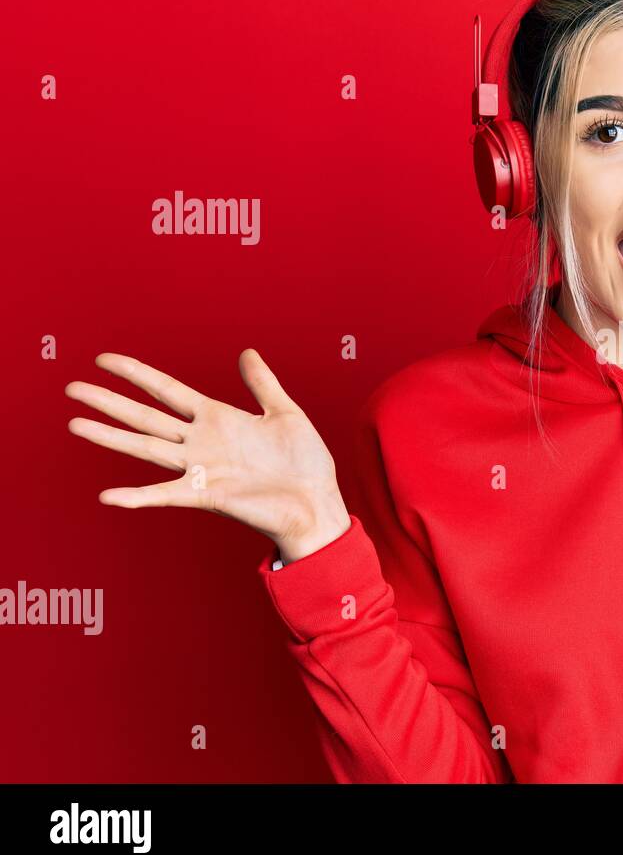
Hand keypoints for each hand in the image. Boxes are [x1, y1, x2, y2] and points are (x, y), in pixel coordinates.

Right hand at [66, 349, 350, 562]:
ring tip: (75, 423)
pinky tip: (109, 496)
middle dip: (110, 402)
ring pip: (147, 448)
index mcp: (218, 419)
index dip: (137, 374)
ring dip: (111, 437)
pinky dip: (139, 497)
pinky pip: (167, 495)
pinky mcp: (209, 496)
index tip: (104, 360)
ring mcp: (202, 469)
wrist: (318, 503)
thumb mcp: (285, 413)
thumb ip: (262, 384)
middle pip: (146, 417)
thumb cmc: (305, 463)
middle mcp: (202, 442)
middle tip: (72, 388)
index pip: (167, 391)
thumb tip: (246, 352)